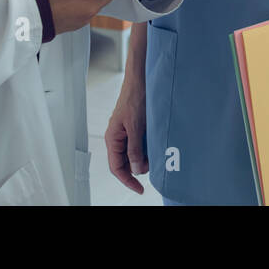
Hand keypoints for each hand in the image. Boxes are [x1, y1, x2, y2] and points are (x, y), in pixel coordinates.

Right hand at [106, 76, 147, 193]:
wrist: (141, 79)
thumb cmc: (135, 98)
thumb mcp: (136, 126)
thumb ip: (135, 149)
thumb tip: (136, 169)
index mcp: (113, 138)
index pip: (116, 167)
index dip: (127, 180)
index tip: (139, 189)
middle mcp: (118, 137)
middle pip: (124, 162)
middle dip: (137, 168)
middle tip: (152, 168)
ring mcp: (126, 132)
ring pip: (133, 154)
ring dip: (144, 158)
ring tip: (155, 155)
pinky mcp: (135, 127)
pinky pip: (139, 144)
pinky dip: (147, 149)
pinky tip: (155, 146)